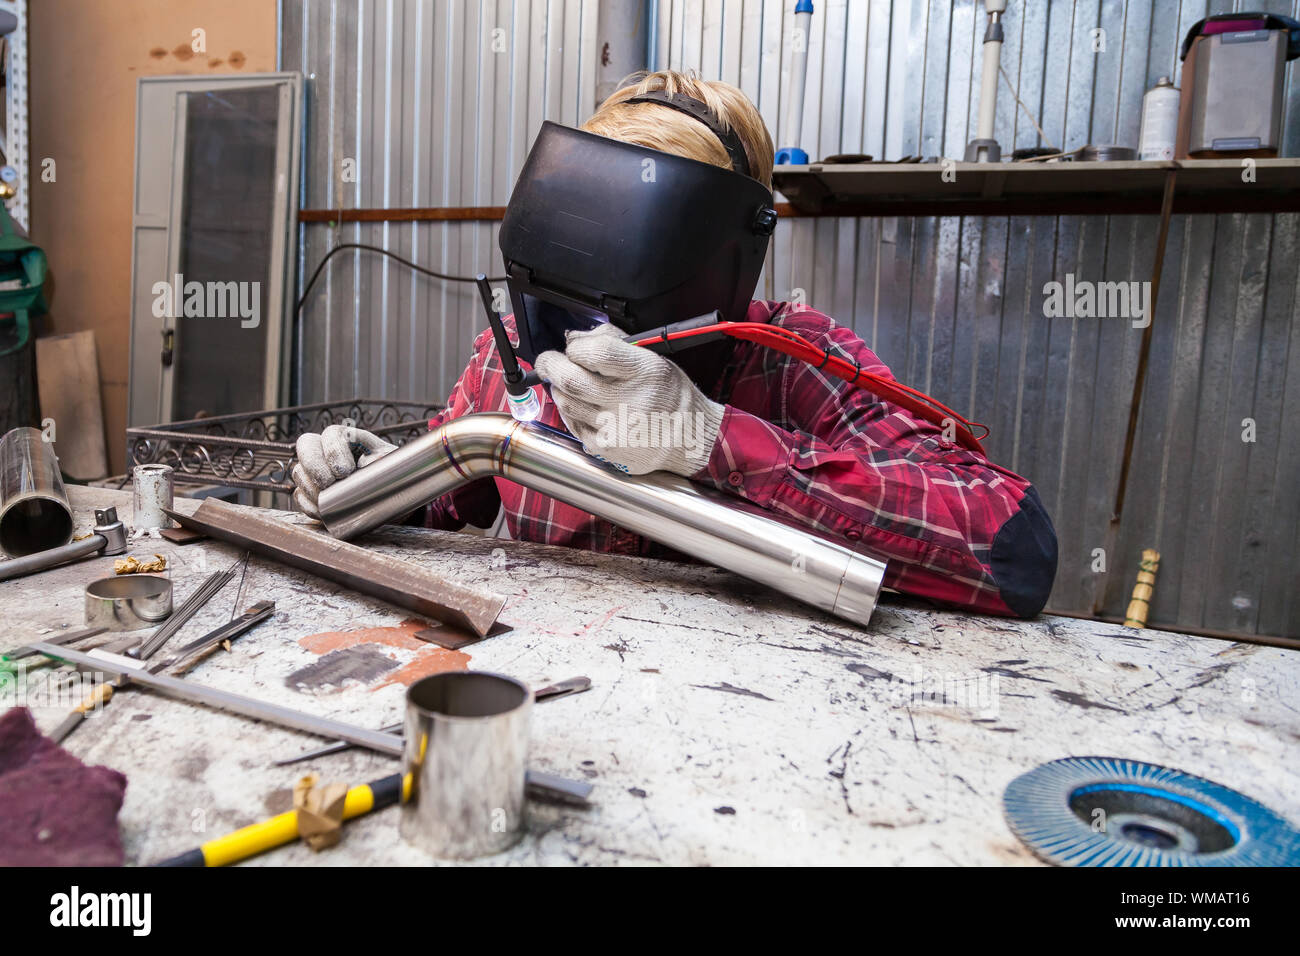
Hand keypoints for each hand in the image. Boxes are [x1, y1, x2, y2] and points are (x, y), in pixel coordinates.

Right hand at [292, 424, 395, 518]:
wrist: (391, 494)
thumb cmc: (391, 473)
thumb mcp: (394, 463)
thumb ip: (383, 459)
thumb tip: (366, 462)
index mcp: (348, 438)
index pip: (332, 434)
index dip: (333, 450)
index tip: (345, 471)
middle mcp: (327, 450)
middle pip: (306, 445)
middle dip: (313, 465)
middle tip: (328, 483)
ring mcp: (316, 471)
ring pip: (300, 472)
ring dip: (310, 487)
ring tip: (328, 501)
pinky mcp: (312, 492)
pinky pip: (299, 496)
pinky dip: (308, 505)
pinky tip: (322, 512)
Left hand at [533, 323, 723, 475]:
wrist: (688, 437)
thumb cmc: (668, 394)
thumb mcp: (652, 357)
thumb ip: (612, 341)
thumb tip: (573, 338)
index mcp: (645, 371)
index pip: (596, 352)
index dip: (576, 347)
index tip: (573, 348)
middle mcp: (630, 401)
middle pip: (571, 379)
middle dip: (551, 365)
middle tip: (549, 361)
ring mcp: (616, 428)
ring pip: (567, 402)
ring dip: (561, 389)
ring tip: (575, 386)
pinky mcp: (606, 448)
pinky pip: (573, 425)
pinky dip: (572, 413)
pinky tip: (587, 409)